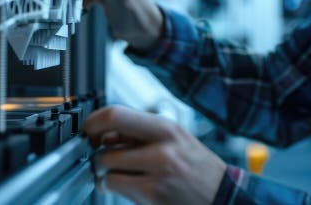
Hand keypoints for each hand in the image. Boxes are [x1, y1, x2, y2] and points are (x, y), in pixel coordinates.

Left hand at [84, 105, 225, 204]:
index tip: (88, 130)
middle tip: (101, 156)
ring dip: (105, 173)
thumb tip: (105, 132)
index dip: (94, 122)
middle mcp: (162, 148)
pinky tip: (128, 185)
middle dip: (96, 154)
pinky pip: (116, 187)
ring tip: (118, 173)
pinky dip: (114, 187)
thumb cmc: (197, 166)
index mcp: (165, 128)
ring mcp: (157, 174)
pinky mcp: (152, 195)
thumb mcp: (175, 138)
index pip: (115, 114)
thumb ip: (141, 132)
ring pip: (106, 169)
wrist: (222, 194)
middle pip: (105, 146)